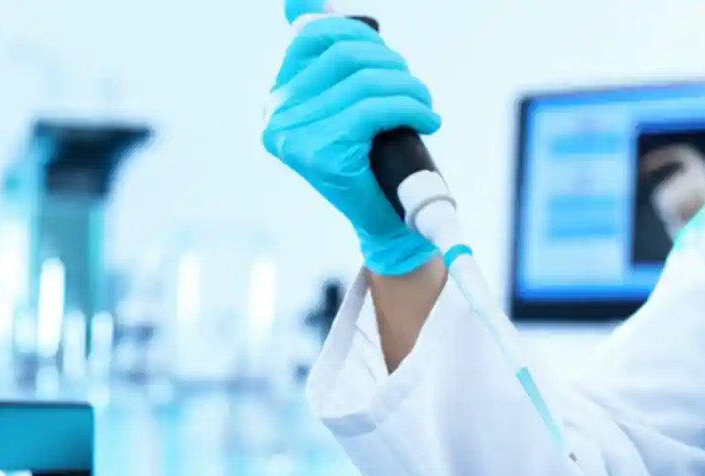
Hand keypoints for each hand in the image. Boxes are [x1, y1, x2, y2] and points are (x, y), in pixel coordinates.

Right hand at [264, 3, 441, 275]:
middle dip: (393, 66)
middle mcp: (276, 117)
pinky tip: (428, 119)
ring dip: (410, 89)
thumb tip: (303, 2)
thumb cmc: (375, 162)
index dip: (361, 38)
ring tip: (425, 105)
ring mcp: (294, 137)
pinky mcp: (322, 155)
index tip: (390, 61)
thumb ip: (327, 59)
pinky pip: (375, 110)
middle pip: (345, 56)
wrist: (389, 225)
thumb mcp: (349, 104)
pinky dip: (412, 108)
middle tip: (416, 89)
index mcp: (277, 100)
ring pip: (366, 83)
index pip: (313, 37)